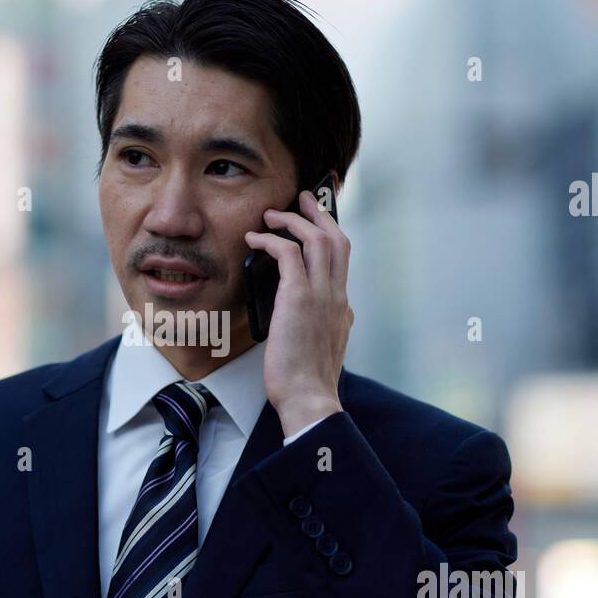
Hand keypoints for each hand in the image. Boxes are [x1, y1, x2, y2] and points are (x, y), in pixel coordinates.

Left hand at [244, 189, 352, 437]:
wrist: (310, 398)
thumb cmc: (306, 382)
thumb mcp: (319, 348)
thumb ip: (316, 326)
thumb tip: (298, 315)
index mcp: (342, 307)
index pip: (342, 261)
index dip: (329, 237)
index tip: (317, 225)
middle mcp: (337, 296)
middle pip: (338, 239)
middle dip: (321, 213)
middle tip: (304, 198)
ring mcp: (322, 295)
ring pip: (317, 238)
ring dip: (294, 220)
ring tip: (272, 214)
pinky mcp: (299, 298)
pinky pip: (288, 253)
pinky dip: (271, 240)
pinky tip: (255, 239)